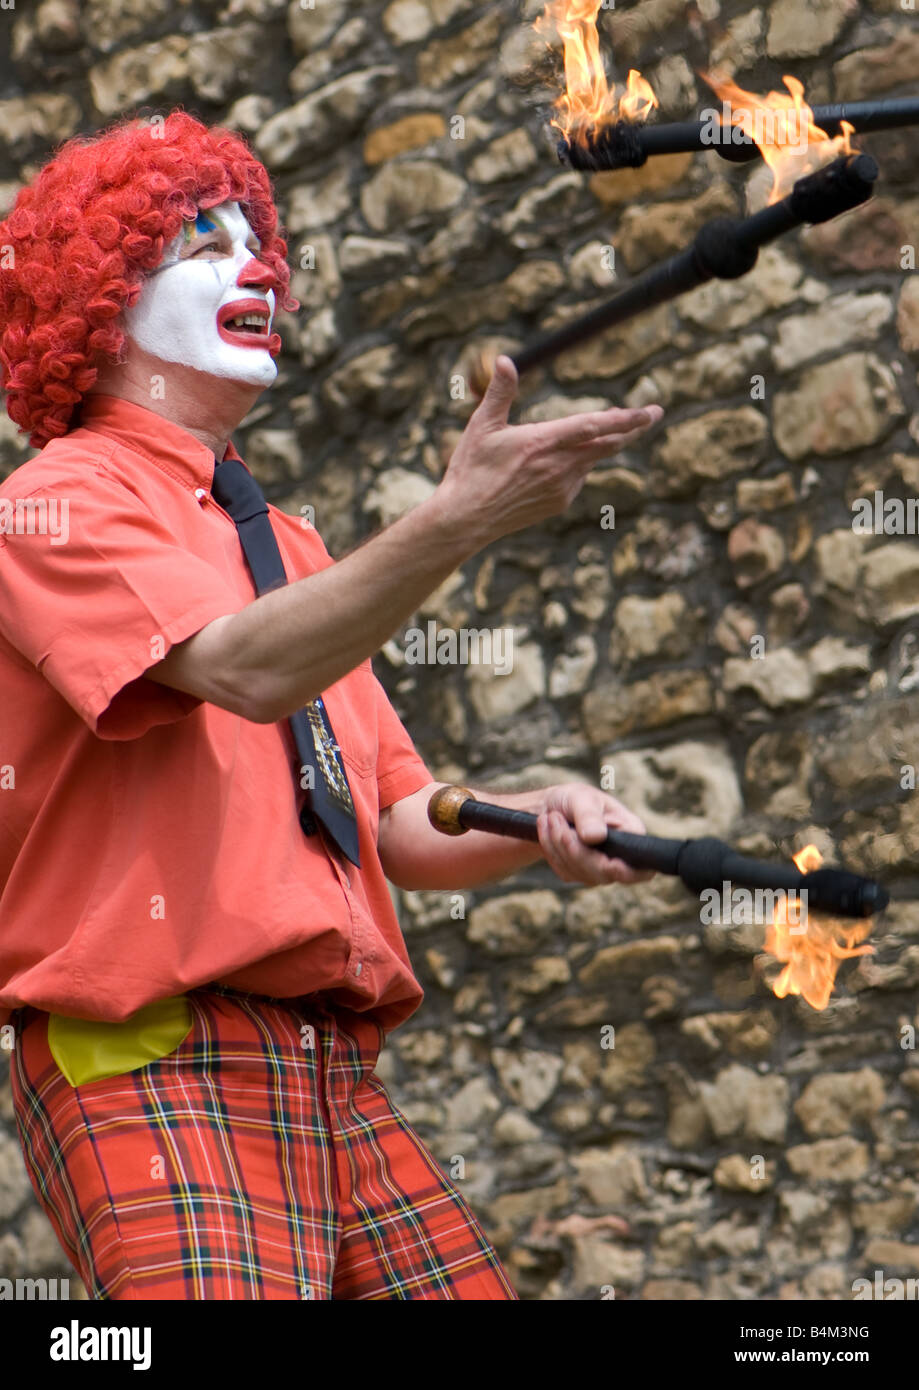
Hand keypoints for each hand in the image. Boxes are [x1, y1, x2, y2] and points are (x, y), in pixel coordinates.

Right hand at [438, 356, 662, 545]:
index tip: (649, 411)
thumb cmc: (470, 469)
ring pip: (594, 459)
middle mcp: (558, 466)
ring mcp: (562, 487)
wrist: (466, 518)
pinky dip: (581, 462)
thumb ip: (500, 392)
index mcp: (542, 443)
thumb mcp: (482, 425)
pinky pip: (579, 476)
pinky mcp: (560, 502)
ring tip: (615, 425)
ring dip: (606, 442)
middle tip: (653, 413)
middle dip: (633, 427)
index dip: (626, 419)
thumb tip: (504, 360)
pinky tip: (565, 459)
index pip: (594, 427)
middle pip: (608, 444)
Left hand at [536, 784, 654, 885]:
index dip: (629, 871)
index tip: (613, 864)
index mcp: (631, 834)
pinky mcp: (580, 874)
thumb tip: (596, 837)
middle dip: (573, 846)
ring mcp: (600, 869)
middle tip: (554, 817)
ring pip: (579, 871)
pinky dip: (551, 850)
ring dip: (557, 844)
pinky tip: (548, 831)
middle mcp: (620, 856)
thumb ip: (589, 816)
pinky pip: (565, 871)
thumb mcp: (581, 798)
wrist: (551, 808)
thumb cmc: (574, 799)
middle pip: (602, 871)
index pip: (642, 867)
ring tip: (550, 817)